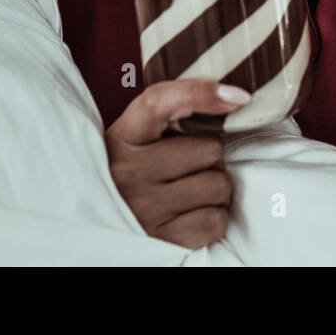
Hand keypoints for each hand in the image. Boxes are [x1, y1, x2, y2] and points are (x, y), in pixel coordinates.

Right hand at [104, 78, 248, 249]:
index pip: (159, 102)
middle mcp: (129, 172)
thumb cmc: (129, 175)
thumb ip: (169, 113)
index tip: (237, 96)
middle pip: (210, 150)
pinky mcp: (162, 240)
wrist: (98, 228)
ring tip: (188, 193)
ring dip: (213, 190)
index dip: (201, 93)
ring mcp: (145, 209)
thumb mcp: (134, 139)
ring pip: (218, 186)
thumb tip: (236, 97)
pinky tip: (189, 216)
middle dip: (209, 159)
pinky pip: (216, 220)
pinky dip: (212, 219)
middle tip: (188, 168)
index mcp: (122, 138)